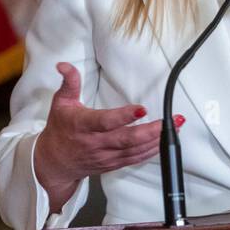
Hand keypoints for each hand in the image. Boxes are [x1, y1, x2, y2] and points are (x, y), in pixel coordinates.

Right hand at [33, 63, 183, 211]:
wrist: (55, 162)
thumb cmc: (60, 129)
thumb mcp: (61, 103)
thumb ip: (69, 82)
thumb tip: (64, 65)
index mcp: (83, 126)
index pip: (105, 122)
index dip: (123, 117)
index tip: (141, 109)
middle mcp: (96, 143)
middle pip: (127, 139)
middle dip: (151, 131)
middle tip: (170, 121)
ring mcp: (106, 156)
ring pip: (134, 151)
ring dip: (157, 140)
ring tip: (174, 127)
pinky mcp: (113, 164)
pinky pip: (135, 159)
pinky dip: (151, 151)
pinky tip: (164, 141)